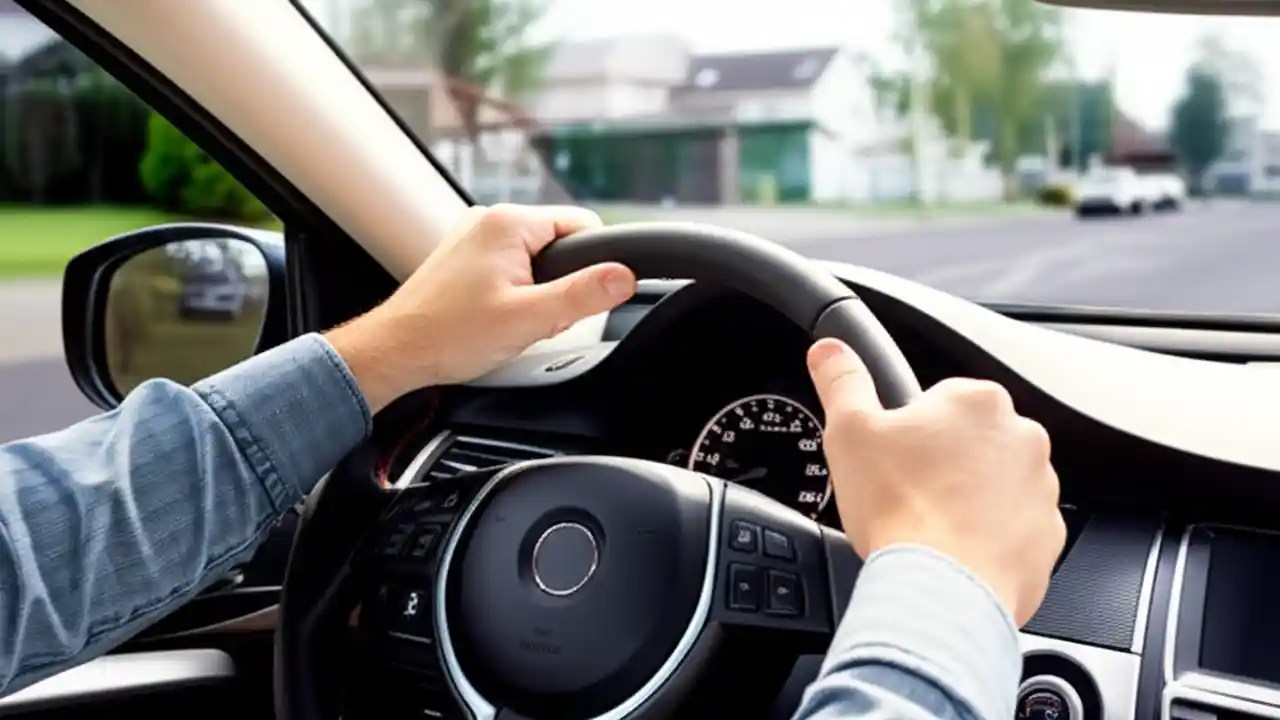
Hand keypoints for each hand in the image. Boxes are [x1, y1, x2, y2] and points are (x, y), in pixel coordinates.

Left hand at [327, 204, 636, 411]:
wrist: (395, 352)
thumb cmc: (447, 336)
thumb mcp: (528, 319)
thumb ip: (582, 296)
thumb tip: (624, 277)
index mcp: (508, 223)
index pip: (583, 226)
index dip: (592, 266)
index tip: (578, 299)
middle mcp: (490, 220)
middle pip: (560, 245)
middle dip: (560, 285)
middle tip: (534, 317)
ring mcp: (475, 238)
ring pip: (536, 261)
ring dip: (536, 293)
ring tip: (509, 321)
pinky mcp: (466, 258)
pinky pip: (512, 270)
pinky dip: (514, 295)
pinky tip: (494, 319)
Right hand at [807, 338, 1064, 625]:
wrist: (941, 587)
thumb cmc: (900, 509)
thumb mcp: (850, 431)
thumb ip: (842, 381)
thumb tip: (829, 351)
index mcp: (976, 400)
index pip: (940, 400)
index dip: (910, 429)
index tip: (894, 457)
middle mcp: (1021, 437)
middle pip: (970, 441)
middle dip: (942, 463)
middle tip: (905, 492)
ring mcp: (1040, 488)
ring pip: (994, 484)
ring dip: (967, 498)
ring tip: (928, 525)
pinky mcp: (1046, 535)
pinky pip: (1012, 527)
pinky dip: (987, 537)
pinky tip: (953, 550)